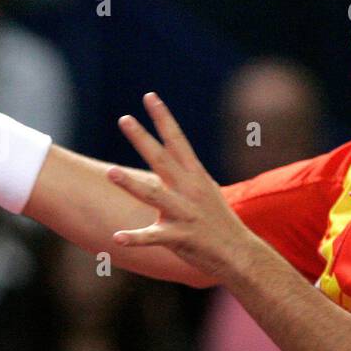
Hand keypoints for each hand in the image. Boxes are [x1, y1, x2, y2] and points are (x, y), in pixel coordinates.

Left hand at [105, 92, 257, 281]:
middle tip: (125, 119)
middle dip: (142, 139)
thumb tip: (169, 150)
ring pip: (154, 195)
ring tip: (110, 171)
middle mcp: (189, 190)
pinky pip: (153, 237)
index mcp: (194, 176)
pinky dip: (135, 238)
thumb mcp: (205, 189)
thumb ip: (185, 170)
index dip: (163, 118)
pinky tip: (117, 237)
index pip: (177, 140)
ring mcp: (184, 213)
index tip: (149, 96)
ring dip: (131, 183)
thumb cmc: (217, 220)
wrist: (239, 254)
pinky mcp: (180, 237)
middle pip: (162, 160)